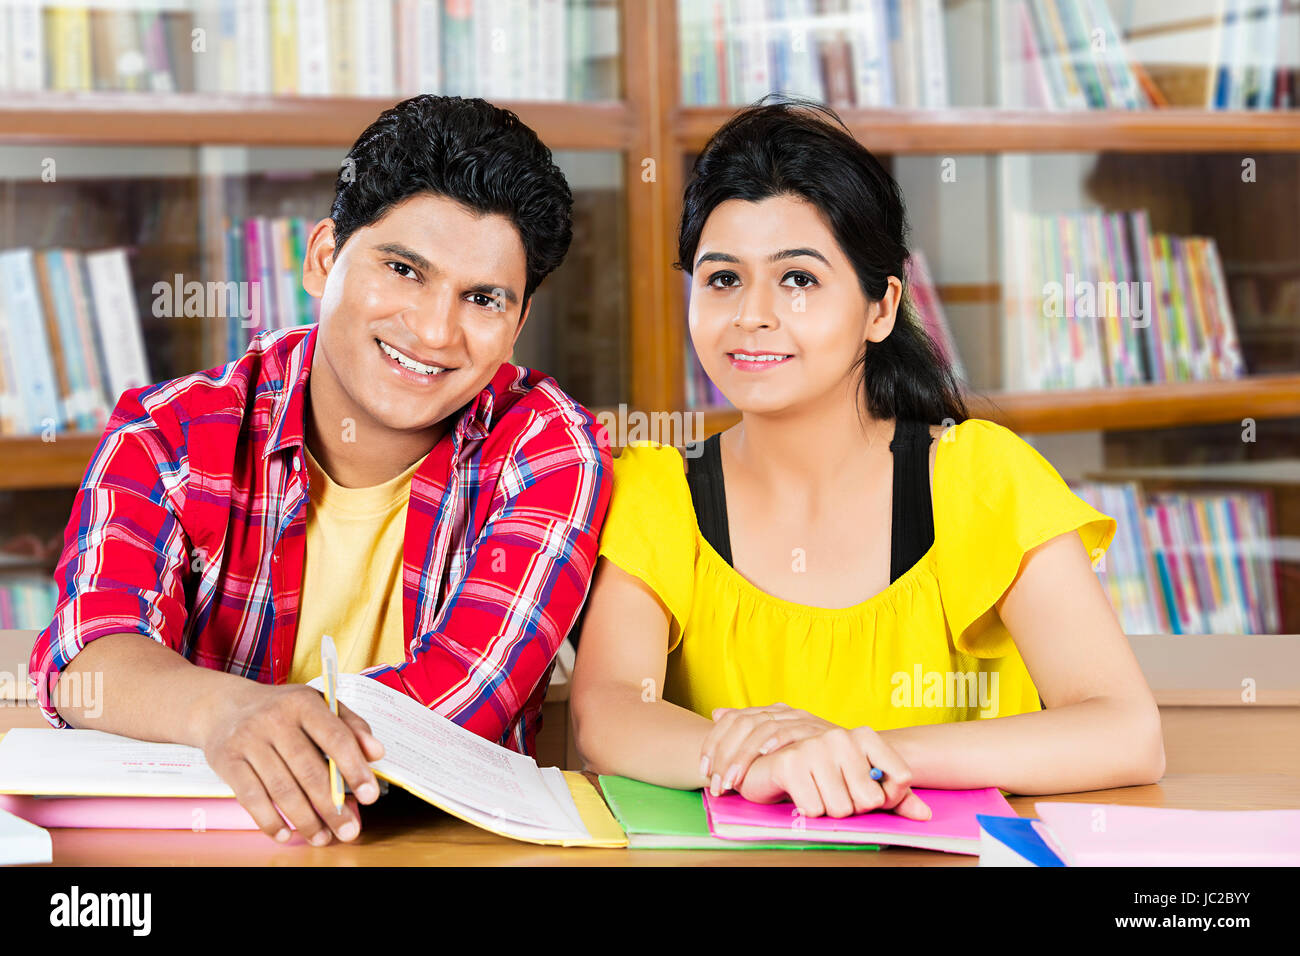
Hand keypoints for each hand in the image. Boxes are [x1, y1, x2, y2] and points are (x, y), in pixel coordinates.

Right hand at [197, 681, 385, 844]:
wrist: (224, 706)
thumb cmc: (282, 710)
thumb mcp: (318, 705)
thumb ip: (351, 726)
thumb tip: (377, 753)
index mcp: (304, 703)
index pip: (336, 738)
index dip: (355, 769)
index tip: (370, 797)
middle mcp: (274, 719)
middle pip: (309, 771)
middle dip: (332, 806)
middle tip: (349, 831)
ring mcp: (248, 740)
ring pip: (281, 789)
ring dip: (305, 820)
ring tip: (322, 838)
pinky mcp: (226, 761)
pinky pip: (251, 798)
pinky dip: (270, 821)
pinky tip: (286, 834)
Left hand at [700, 703, 840, 794]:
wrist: (858, 755)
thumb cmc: (814, 757)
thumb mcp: (779, 745)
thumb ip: (751, 732)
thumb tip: (716, 712)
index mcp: (772, 713)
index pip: (733, 719)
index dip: (714, 743)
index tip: (704, 770)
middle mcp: (784, 712)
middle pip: (743, 723)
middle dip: (724, 754)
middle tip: (716, 784)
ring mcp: (801, 719)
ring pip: (762, 728)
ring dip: (743, 757)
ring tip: (732, 782)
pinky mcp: (816, 730)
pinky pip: (790, 730)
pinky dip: (774, 742)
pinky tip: (761, 758)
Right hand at [732, 726, 931, 820]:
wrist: (770, 768)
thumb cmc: (822, 777)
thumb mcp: (862, 783)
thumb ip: (895, 797)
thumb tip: (924, 814)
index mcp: (864, 736)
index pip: (900, 778)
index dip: (887, 797)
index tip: (867, 792)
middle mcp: (841, 737)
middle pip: (869, 801)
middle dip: (852, 807)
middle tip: (834, 793)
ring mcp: (814, 747)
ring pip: (840, 808)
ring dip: (827, 810)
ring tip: (815, 792)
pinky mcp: (789, 763)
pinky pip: (814, 809)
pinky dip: (806, 810)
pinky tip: (799, 794)